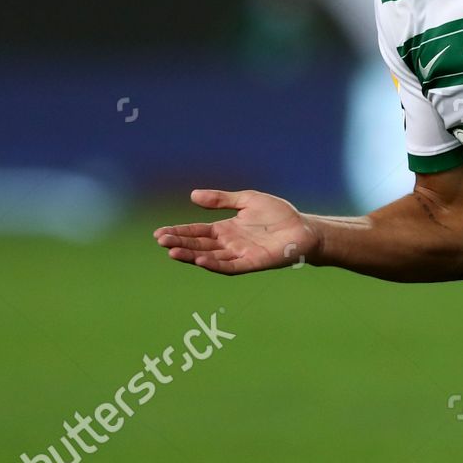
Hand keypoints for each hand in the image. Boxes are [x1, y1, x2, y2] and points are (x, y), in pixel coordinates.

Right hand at [153, 189, 317, 274]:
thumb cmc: (278, 214)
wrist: (304, 228)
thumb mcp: (246, 200)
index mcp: (226, 229)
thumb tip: (192, 195)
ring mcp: (239, 255)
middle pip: (199, 244)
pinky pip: (229, 266)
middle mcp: (229, 244)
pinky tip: (199, 260)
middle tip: (160, 240)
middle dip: (179, 243)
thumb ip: (221, 200)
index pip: (197, 231)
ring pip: (209, 257)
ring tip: (172, 252)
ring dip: (191, 255)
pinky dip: (214, 264)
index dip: (179, 232)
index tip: (159, 232)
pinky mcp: (252, 263)